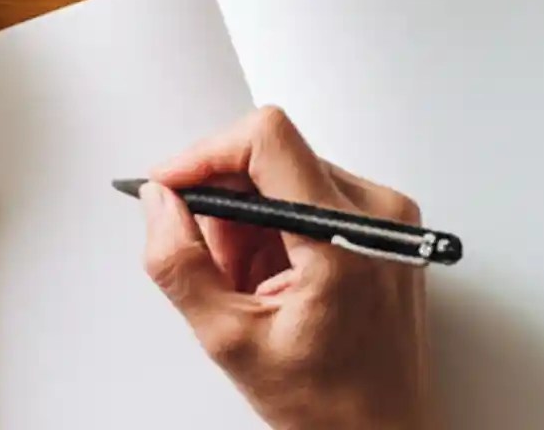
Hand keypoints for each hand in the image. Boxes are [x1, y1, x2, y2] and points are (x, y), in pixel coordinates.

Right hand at [139, 107, 433, 429]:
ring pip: (283, 174)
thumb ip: (181, 265)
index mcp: (345, 240)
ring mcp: (385, 214)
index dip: (206, 154)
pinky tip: (277, 280)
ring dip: (247, 222)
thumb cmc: (328, 403)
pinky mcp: (382, 221)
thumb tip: (158, 204)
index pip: (266, 140)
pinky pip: (307, 193)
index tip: (171, 184)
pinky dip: (275, 228)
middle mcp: (376, 212)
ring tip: (253, 287)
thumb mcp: (231, 341)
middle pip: (270, 157)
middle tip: (216, 266)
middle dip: (224, 205)